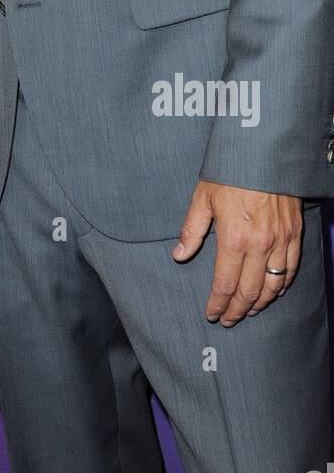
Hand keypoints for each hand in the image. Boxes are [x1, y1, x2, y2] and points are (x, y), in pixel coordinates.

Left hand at [172, 180, 302, 325]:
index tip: (211, 314)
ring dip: (260, 303)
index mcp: (233, 238)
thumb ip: (191, 230)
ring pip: (273, 286)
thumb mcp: (202, 197)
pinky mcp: (294, 233)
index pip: (225, 284)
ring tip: (248, 311)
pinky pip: (290, 269)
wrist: (263, 152)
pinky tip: (273, 291)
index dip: (217, 304)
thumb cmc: (229, 172)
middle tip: (228, 320)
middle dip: (237, 311)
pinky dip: (281, 286)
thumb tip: (178, 255)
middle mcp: (259, 245)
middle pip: (249, 291)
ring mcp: (280, 240)